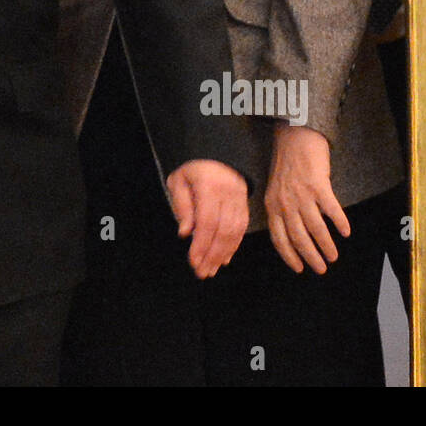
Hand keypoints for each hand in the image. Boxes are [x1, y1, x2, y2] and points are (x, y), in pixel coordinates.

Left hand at [166, 159, 248, 277]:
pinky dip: (233, 246)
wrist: (218, 152)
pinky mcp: (246, 204)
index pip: (207, 221)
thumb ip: (182, 205)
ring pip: (235, 232)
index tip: (193, 261)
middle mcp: (228, 194)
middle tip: (202, 272)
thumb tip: (186, 233)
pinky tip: (224, 258)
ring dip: (223, 254)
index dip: (201, 244)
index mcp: (209, 186)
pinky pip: (242, 229)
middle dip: (212, 254)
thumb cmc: (193, 169)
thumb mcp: (179, 180)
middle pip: (223, 230)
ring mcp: (240, 199)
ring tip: (211, 269)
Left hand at [264, 124, 349, 273]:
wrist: (295, 136)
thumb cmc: (287, 163)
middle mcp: (285, 203)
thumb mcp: (275, 189)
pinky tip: (346, 232)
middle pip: (298, 238)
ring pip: (315, 228)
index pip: (279, 238)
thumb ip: (281, 209)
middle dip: (311, 257)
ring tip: (334, 256)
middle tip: (321, 269)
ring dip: (326, 245)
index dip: (289, 256)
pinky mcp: (318, 186)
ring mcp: (302, 195)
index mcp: (272, 205)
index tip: (300, 268)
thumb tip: (294, 233)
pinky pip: (331, 210)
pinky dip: (340, 223)